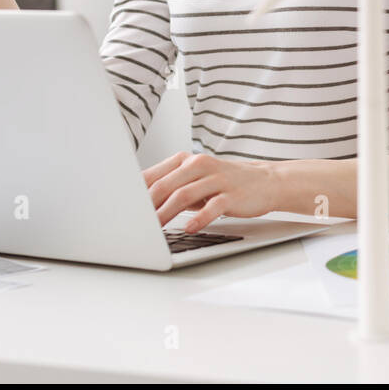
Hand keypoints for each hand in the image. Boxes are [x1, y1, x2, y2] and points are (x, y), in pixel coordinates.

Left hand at [144, 151, 279, 232]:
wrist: (265, 181)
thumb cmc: (224, 182)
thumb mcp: (196, 179)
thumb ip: (171, 186)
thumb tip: (140, 204)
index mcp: (186, 161)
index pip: (154, 175)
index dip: (136, 194)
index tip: (123, 209)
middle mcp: (200, 165)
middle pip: (166, 185)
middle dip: (147, 206)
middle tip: (134, 223)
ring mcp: (217, 179)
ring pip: (184, 195)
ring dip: (166, 213)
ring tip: (154, 229)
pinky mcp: (232, 193)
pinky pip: (212, 206)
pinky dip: (198, 218)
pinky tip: (189, 228)